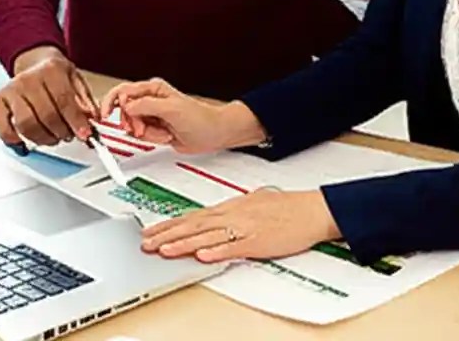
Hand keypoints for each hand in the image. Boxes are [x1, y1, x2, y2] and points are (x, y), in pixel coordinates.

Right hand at [0, 46, 95, 145]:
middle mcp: (28, 79)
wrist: (34, 62)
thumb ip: (86, 101)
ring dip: (43, 138)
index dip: (75, 122)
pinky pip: (4, 128)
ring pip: (26, 125)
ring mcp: (12, 90)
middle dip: (62, 132)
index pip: (64, 101)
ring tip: (53, 137)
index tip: (85, 135)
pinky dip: (14, 141)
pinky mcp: (0, 102)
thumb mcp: (76, 80)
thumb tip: (93, 120)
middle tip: (69, 135)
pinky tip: (25, 145)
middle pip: (46, 115)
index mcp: (51, 70)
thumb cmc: (55, 74)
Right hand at [100, 78, 264, 154]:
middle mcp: (150, 100)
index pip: (123, 91)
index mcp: (153, 89)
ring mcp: (152, 116)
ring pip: (133, 126)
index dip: (112, 103)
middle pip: (124, 111)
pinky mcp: (154, 129)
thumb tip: (126, 106)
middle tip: (142, 129)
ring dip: (146, 134)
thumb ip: (146, 106)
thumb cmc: (200, 118)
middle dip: (133, 124)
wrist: (214, 134)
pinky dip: (152, 139)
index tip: (106, 115)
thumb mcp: (171, 109)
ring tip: (163, 132)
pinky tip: (165, 137)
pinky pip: (142, 136)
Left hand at [141, 189, 338, 262]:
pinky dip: (216, 251)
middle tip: (146, 243)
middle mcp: (232, 215)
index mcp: (230, 207)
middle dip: (168, 235)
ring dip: (184, 244)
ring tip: (164, 250)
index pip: (192, 216)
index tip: (152, 231)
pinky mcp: (258, 241)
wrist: (311, 209)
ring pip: (208, 236)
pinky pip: (233, 247)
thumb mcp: (252, 203)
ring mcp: (244, 228)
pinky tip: (202, 255)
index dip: (170, 224)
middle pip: (194, 225)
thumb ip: (232, 211)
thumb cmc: (286, 207)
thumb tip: (216, 216)